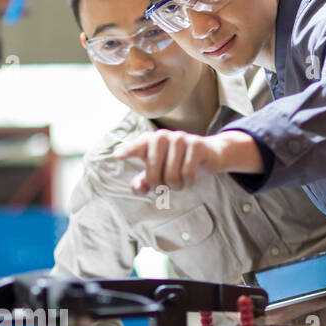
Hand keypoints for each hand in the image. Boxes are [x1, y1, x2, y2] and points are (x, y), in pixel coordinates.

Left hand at [113, 128, 263, 193]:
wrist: (208, 155)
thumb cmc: (176, 165)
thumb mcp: (158, 174)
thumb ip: (143, 183)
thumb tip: (139, 187)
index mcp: (149, 141)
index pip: (136, 147)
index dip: (128, 152)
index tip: (117, 156)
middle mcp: (162, 137)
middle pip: (153, 175)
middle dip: (158, 187)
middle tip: (164, 188)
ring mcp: (180, 139)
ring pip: (171, 176)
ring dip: (175, 186)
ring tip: (178, 182)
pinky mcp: (196, 145)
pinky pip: (188, 174)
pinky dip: (188, 183)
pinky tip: (189, 180)